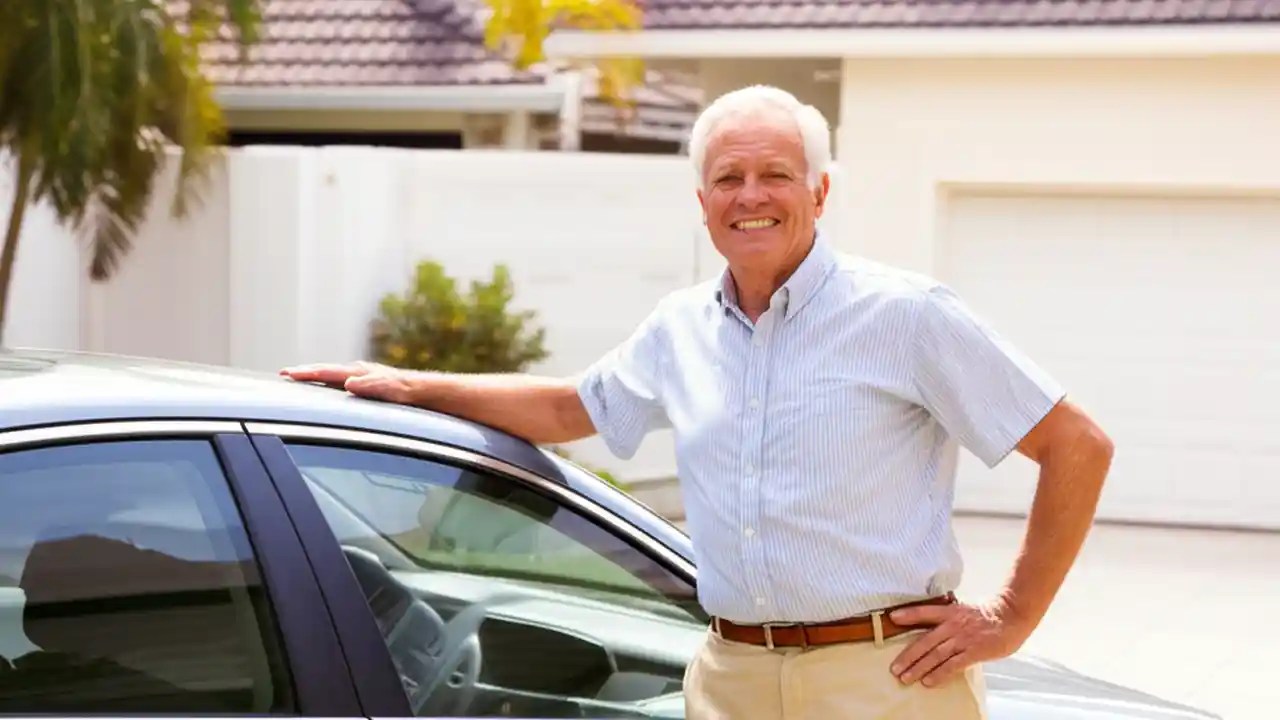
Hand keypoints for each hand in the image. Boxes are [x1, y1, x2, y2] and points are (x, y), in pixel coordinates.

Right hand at [279, 361, 418, 404]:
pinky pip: (340, 380)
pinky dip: (327, 381)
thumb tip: (348, 384)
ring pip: (332, 374)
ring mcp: (361, 375)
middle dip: (305, 372)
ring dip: (315, 376)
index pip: (326, 373)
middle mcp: (357, 371)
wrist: (421, 389)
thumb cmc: (405, 391)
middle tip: (284, 373)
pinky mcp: (366, 382)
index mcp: (358, 372)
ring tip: (298, 377)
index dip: (306, 374)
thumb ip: (369, 386)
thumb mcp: (388, 389)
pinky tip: (326, 387)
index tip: (287, 374)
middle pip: (325, 371)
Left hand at [887, 597, 1030, 687]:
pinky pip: (953, 665)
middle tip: (895, 668)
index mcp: (950, 611)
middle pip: (925, 641)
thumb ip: (948, 616)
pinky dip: (940, 674)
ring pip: (936, 655)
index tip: (892, 617)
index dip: (909, 614)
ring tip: (906, 678)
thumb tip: (932, 624)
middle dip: (908, 656)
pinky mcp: (974, 652)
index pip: (926, 612)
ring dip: (919, 668)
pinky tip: (929, 682)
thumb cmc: (988, 615)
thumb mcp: (964, 609)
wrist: (1011, 617)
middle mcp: (953, 625)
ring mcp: (963, 639)